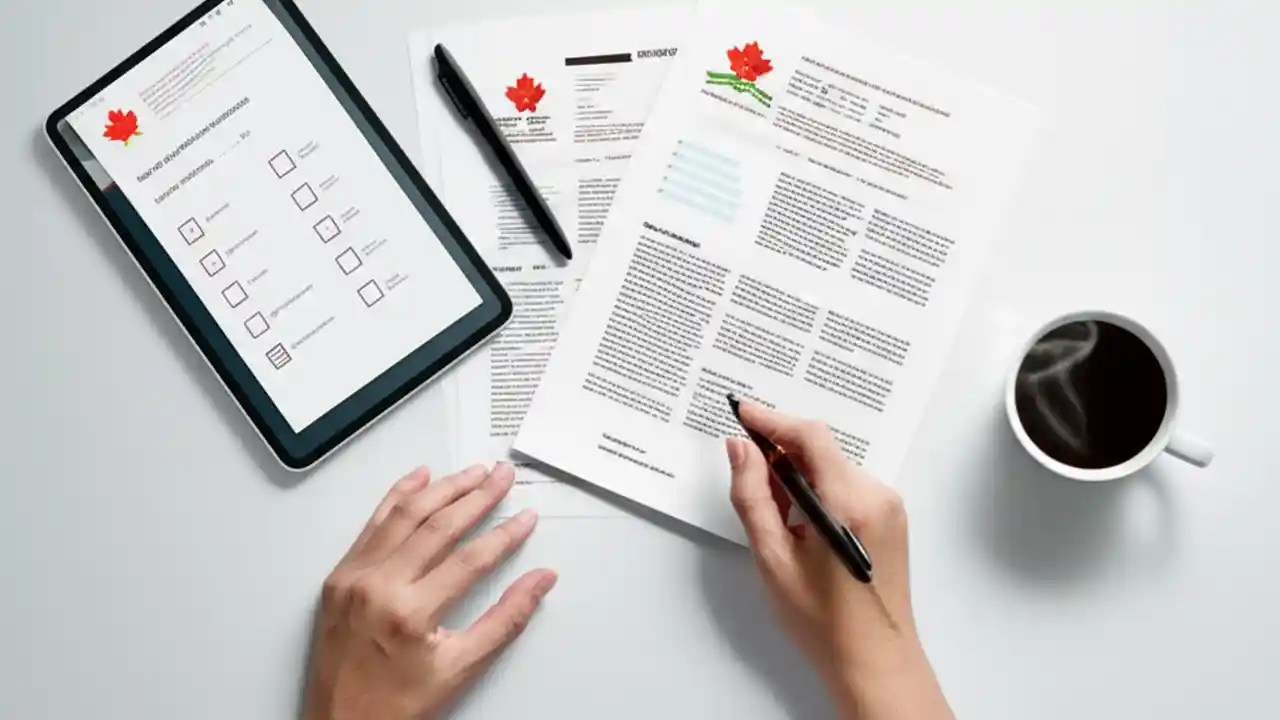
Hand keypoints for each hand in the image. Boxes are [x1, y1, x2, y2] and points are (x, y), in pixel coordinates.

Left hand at [303, 463, 556, 719]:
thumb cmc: (393, 707)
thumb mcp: (460, 669)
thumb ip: (505, 619)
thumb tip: (539, 582)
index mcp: (409, 612)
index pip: (471, 558)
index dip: (504, 534)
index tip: (524, 519)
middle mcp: (377, 587)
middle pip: (438, 526)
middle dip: (476, 496)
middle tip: (501, 477)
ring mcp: (353, 578)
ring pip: (404, 516)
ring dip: (441, 489)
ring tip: (470, 473)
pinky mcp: (338, 577)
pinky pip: (372, 525)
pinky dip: (396, 497)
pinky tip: (417, 479)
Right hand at [726, 402, 951, 719]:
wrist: (874, 659)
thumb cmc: (824, 621)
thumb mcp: (773, 557)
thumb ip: (752, 496)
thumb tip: (740, 449)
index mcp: (850, 502)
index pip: (810, 437)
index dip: (772, 420)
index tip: (742, 413)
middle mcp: (877, 495)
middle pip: (822, 449)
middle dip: (781, 452)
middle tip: (747, 472)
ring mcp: (889, 506)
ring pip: (833, 467)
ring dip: (799, 474)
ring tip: (773, 510)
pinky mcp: (891, 517)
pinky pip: (847, 484)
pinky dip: (818, 489)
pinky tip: (798, 520)